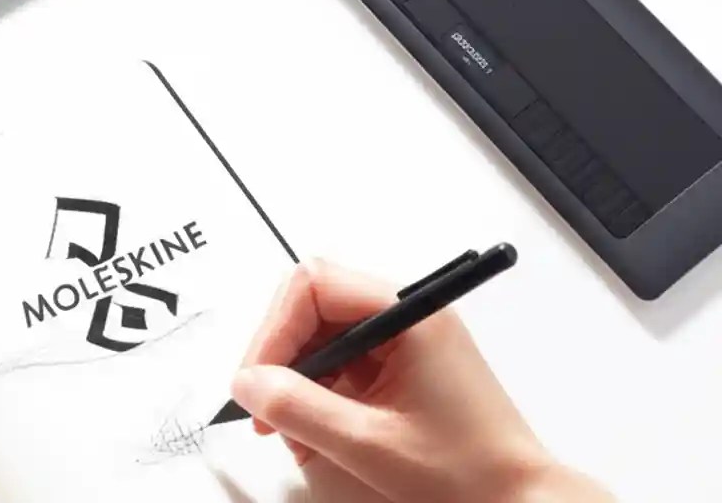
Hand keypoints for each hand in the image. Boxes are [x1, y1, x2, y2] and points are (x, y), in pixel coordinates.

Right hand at [232, 260, 613, 502]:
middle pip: (312, 306)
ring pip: (320, 335)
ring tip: (290, 431)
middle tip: (263, 407)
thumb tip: (247, 383)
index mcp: (409, 316)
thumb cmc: (467, 472)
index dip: (275, 329)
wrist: (519, 501)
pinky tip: (313, 433)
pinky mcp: (399, 366)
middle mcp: (405, 316)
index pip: (314, 285)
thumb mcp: (369, 443)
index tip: (258, 379)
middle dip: (280, 355)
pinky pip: (340, 362)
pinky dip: (316, 394)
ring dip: (295, 380)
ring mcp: (403, 341)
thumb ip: (300, 409)